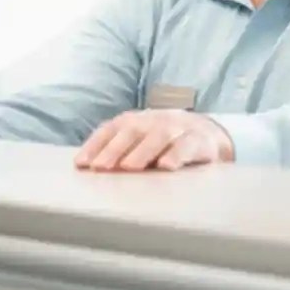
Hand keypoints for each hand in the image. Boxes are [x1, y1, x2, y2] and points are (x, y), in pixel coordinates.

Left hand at [74, 109, 233, 171]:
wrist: (208, 133)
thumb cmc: (164, 142)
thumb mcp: (139, 142)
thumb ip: (117, 152)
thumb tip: (86, 168)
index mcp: (135, 121)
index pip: (110, 129)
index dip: (95, 145)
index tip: (81, 164)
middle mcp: (153, 121)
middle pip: (131, 131)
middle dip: (114, 149)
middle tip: (100, 167)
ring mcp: (177, 128)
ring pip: (158, 136)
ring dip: (142, 151)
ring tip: (129, 168)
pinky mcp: (199, 140)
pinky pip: (187, 146)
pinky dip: (176, 155)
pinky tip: (166, 167)